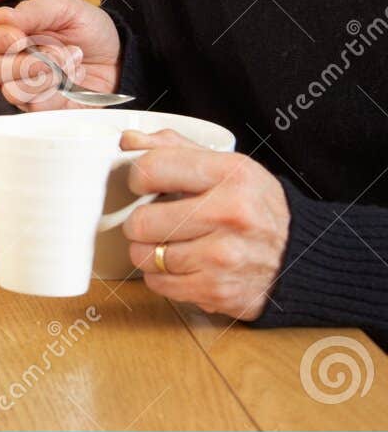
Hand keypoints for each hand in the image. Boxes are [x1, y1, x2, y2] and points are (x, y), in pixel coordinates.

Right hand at [0, 0, 120, 109]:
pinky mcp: (40, 109)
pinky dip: (58, 91)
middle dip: (24, 61)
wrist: (119, 57)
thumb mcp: (65, 7)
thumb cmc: (88, 30)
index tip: (20, 35)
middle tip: (52, 51)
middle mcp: (9, 62)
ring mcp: (23, 88)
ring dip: (46, 75)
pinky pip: (35, 106)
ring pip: (10, 90)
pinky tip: (73, 79)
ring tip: (69, 62)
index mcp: (7, 33)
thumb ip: (33, 9)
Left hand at [121, 128, 289, 320]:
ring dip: (148, 251)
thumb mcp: (227, 166)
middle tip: (154, 221)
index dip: (138, 178)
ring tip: (168, 243)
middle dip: (140, 222)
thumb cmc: (256, 208)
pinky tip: (180, 265)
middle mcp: (230, 214)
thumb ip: (176, 148)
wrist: (301, 256)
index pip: (151, 169)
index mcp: (231, 174)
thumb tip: (129, 140)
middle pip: (141, 222)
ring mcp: (225, 256)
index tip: (144, 185)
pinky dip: (161, 277)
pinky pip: (159, 284)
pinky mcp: (219, 290)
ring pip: (144, 256)